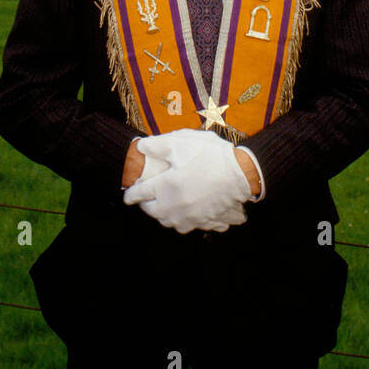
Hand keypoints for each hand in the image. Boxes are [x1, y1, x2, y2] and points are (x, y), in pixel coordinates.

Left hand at [123, 129, 250, 233]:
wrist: (242, 173)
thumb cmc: (211, 156)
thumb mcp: (182, 142)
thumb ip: (157, 145)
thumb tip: (140, 147)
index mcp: (165, 186)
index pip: (140, 193)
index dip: (131, 193)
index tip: (127, 195)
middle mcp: (174, 206)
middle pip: (152, 212)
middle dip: (146, 206)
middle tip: (146, 199)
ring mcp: (190, 217)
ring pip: (169, 222)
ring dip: (164, 215)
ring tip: (165, 206)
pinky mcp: (204, 222)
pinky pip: (189, 226)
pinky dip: (184, 221)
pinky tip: (187, 212)